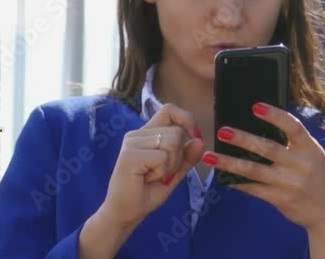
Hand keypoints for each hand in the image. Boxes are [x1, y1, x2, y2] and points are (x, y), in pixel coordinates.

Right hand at [98, 103, 203, 228]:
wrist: (125, 214)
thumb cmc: (147, 192)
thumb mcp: (174, 172)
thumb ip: (187, 156)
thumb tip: (199, 140)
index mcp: (146, 134)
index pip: (169, 110)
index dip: (186, 119)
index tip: (194, 137)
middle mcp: (137, 134)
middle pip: (177, 130)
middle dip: (180, 155)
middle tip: (163, 172)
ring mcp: (131, 143)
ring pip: (173, 142)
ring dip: (171, 164)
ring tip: (155, 176)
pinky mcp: (129, 156)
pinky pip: (163, 157)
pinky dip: (163, 172)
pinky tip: (147, 179)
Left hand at [204, 103, 324, 253]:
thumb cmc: (320, 178)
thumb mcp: (315, 156)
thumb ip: (295, 144)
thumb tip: (264, 128)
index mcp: (310, 148)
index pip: (293, 126)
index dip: (275, 115)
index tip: (256, 106)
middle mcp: (300, 164)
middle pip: (268, 148)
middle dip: (243, 139)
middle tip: (223, 131)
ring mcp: (290, 183)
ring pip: (254, 170)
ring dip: (230, 163)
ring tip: (211, 156)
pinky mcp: (280, 199)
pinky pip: (254, 189)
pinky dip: (238, 183)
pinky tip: (225, 178)